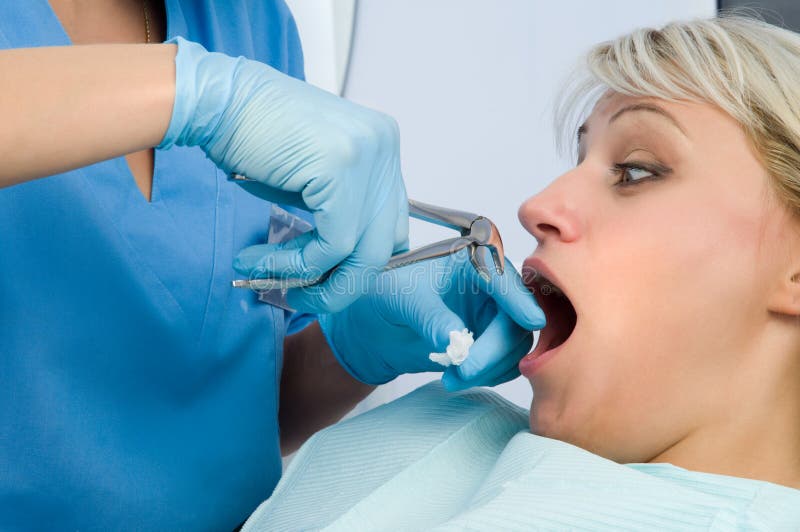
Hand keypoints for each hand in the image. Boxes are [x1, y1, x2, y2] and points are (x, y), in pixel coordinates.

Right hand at [159, 37, 407, 313]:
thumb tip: (342, 267)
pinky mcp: (343, 170)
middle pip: (386, 244)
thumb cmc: (253, 136)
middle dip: (342, 283)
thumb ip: (338, 212)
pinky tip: (261, 260)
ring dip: (314, 281)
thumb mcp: (311, 178)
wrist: (216, 102)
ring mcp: (370, 156)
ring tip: (269, 280)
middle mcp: (386, 148)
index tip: (321, 281)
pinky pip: (333, 245)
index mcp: (383, 145)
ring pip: (363, 253)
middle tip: (301, 297)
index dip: (357, 263)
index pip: (392, 225)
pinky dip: (297, 265)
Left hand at [318, 249, 545, 389]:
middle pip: (515, 318)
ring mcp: (493, 315)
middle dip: (494, 349)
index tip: (532, 321)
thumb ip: (430, 317)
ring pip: (515, 345)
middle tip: (466, 369)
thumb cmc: (386, 295)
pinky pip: (506, 363)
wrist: (374, 324)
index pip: (502, 277)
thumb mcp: (402, 300)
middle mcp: (489, 285)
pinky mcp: (491, 342)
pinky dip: (488, 376)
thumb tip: (457, 341)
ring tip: (452, 378)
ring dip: (489, 368)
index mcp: (471, 260)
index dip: (519, 299)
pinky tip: (458, 378)